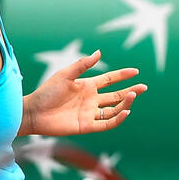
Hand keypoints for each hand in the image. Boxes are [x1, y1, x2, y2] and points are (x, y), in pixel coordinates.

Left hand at [21, 50, 146, 137]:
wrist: (34, 112)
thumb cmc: (46, 92)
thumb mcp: (65, 74)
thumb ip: (82, 65)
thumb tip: (99, 53)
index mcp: (87, 86)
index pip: (110, 80)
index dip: (122, 76)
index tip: (135, 71)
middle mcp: (91, 100)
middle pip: (116, 96)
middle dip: (130, 91)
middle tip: (144, 87)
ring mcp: (90, 113)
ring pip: (113, 109)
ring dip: (124, 103)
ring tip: (132, 96)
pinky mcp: (87, 126)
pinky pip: (106, 123)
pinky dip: (117, 118)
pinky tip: (125, 111)